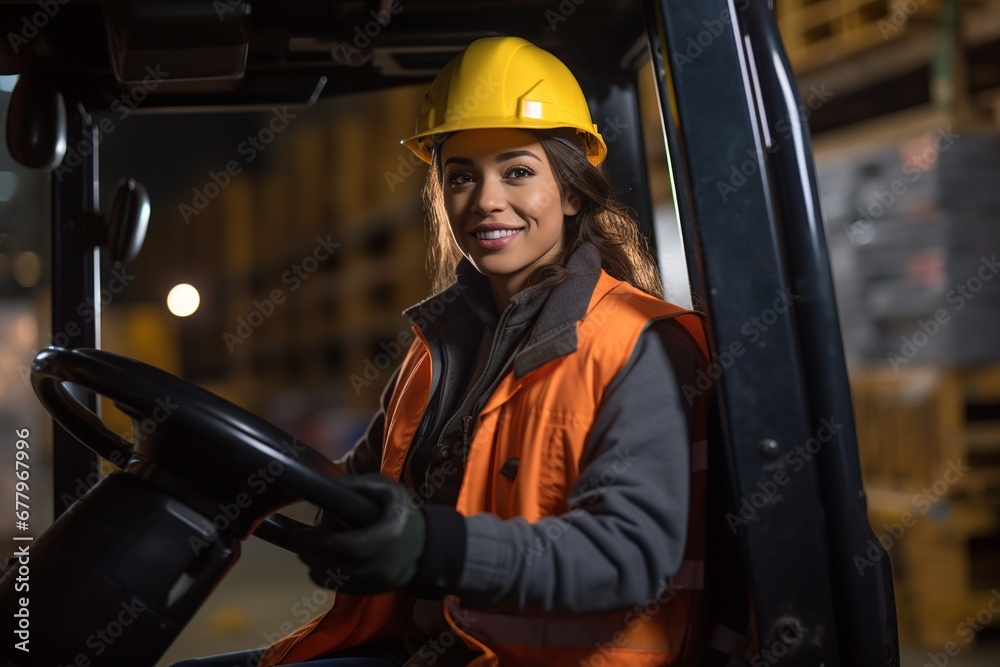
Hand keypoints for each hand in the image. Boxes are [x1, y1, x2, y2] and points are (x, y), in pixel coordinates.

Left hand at [291, 473, 426, 594]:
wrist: (428, 547)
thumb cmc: (407, 515)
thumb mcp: (390, 491)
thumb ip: (361, 484)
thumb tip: (330, 483)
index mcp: (384, 538)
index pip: (342, 546)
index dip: (315, 541)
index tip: (299, 532)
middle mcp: (378, 565)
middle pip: (331, 565)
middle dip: (308, 552)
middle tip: (297, 538)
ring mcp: (373, 582)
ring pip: (331, 580)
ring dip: (312, 564)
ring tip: (306, 548)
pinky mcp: (369, 591)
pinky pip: (338, 588)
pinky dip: (323, 576)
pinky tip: (318, 562)